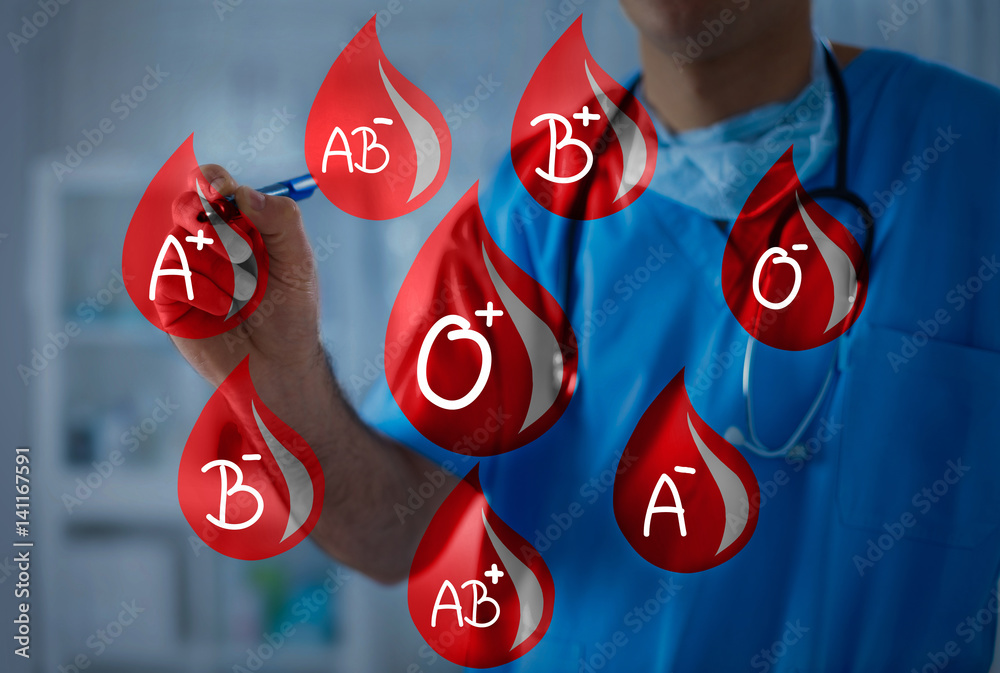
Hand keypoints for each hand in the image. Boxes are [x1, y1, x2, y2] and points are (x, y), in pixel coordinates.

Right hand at [167, 164, 324, 386]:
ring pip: (182, 244)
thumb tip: (243, 192)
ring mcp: (186, 269)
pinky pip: (170, 278)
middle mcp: (207, 242)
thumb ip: (281, 222)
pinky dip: (201, 292)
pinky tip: (222, 310)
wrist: (279, 366)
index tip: (221, 190)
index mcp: (239, 225)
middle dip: (211, 222)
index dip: (210, 180)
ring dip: (219, 269)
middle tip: (237, 248)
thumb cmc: (291, 314)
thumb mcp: (298, 265)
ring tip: (243, 295)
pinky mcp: (170, 300)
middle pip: (187, 206)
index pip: (212, 184)